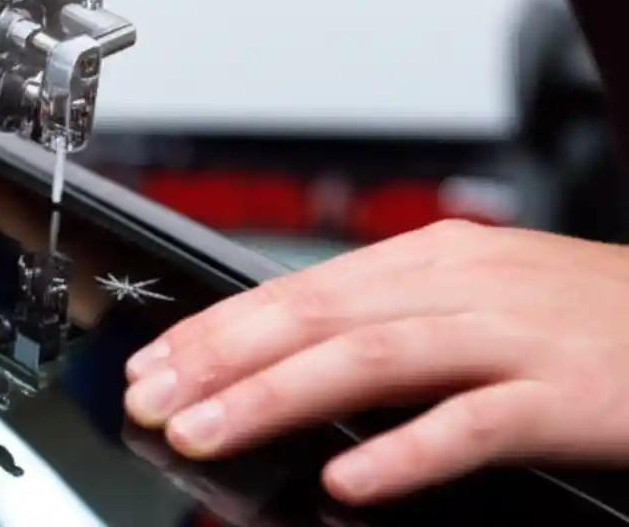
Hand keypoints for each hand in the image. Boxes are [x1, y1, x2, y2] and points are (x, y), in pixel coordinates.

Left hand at [122, 219, 628, 504]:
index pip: (297, 289)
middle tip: (151, 399)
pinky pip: (471, 423)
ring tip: (207, 431)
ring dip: (274, 398)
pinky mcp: (565, 395)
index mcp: (431, 260)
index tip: (156, 363)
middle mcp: (460, 286)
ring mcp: (512, 338)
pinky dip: (403, 451)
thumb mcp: (480, 296)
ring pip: (368, 360)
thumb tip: (292, 355)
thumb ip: (389, 318)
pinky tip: (347, 477)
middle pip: (314, 317)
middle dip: (219, 360)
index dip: (217, 329)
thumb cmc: (589, 319)